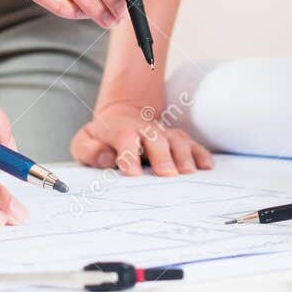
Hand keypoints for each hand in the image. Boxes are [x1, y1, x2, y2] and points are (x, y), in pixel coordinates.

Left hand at [71, 99, 214, 176]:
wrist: (122, 118)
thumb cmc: (102, 140)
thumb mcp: (84, 143)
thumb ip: (89, 150)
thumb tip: (106, 158)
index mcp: (118, 130)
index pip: (124, 138)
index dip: (128, 154)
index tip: (132, 173)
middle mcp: (144, 130)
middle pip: (155, 138)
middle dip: (162, 155)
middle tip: (167, 174)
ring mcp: (163, 133)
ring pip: (176, 139)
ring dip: (184, 155)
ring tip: (189, 172)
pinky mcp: (176, 139)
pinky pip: (192, 144)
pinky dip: (201, 154)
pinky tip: (207, 166)